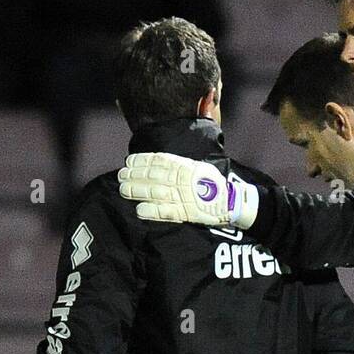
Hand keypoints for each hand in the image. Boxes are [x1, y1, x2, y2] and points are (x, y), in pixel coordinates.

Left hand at [117, 153, 258, 227]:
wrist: (232, 203)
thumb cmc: (215, 185)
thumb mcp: (200, 166)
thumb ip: (184, 161)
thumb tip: (179, 140)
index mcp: (186, 167)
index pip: (160, 161)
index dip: (142, 161)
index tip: (129, 161)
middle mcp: (182, 180)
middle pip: (153, 176)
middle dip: (135, 175)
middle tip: (121, 176)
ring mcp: (184, 197)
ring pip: (156, 192)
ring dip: (138, 191)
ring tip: (123, 190)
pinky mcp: (187, 213)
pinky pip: (166, 212)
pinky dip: (152, 211)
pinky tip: (139, 210)